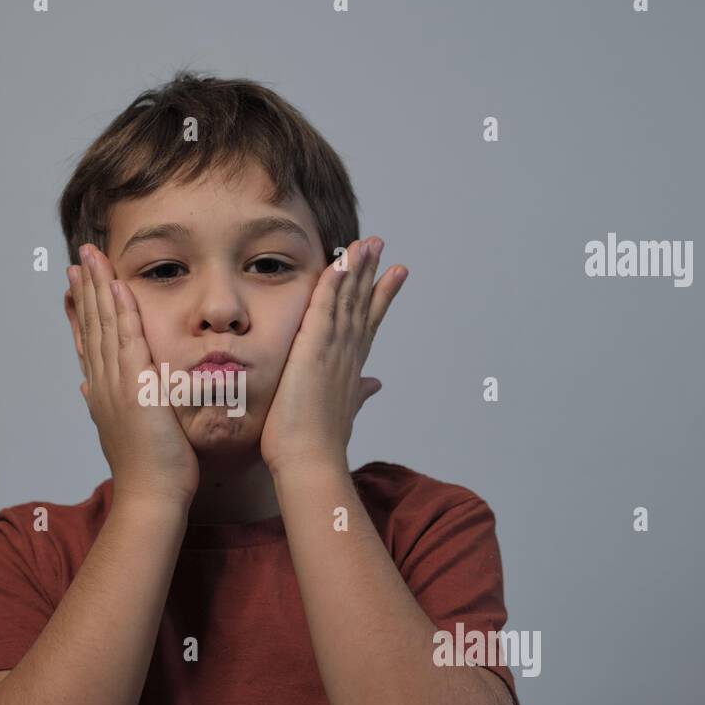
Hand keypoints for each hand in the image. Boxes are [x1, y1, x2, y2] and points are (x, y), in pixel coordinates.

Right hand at [67, 244, 199, 508]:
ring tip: (90, 258)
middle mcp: (102, 383)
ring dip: (98, 289)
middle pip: (90, 326)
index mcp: (100, 393)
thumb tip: (87, 390)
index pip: (88, 342)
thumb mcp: (121, 431)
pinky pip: (128, 338)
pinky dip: (122, 311)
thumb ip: (104, 406)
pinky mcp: (136, 385)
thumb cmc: (146, 471)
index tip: (74, 286)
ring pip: (104, 326)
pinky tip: (118, 286)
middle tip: (78, 259)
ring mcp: (116, 383)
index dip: (80, 311)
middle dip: (85, 289)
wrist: (150, 495)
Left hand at [259, 236, 407, 475]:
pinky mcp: (314, 349)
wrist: (311, 462)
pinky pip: (325, 307)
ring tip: (368, 242)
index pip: (368, 324)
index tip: (393, 275)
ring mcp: (334, 351)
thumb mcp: (343, 413)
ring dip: (358, 268)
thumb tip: (374, 386)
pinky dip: (334, 282)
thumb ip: (359, 394)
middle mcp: (348, 356)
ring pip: (349, 300)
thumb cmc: (318, 446)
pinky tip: (341, 260)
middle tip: (382, 245)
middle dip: (374, 274)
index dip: (380, 298)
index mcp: (351, 369)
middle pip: (364, 305)